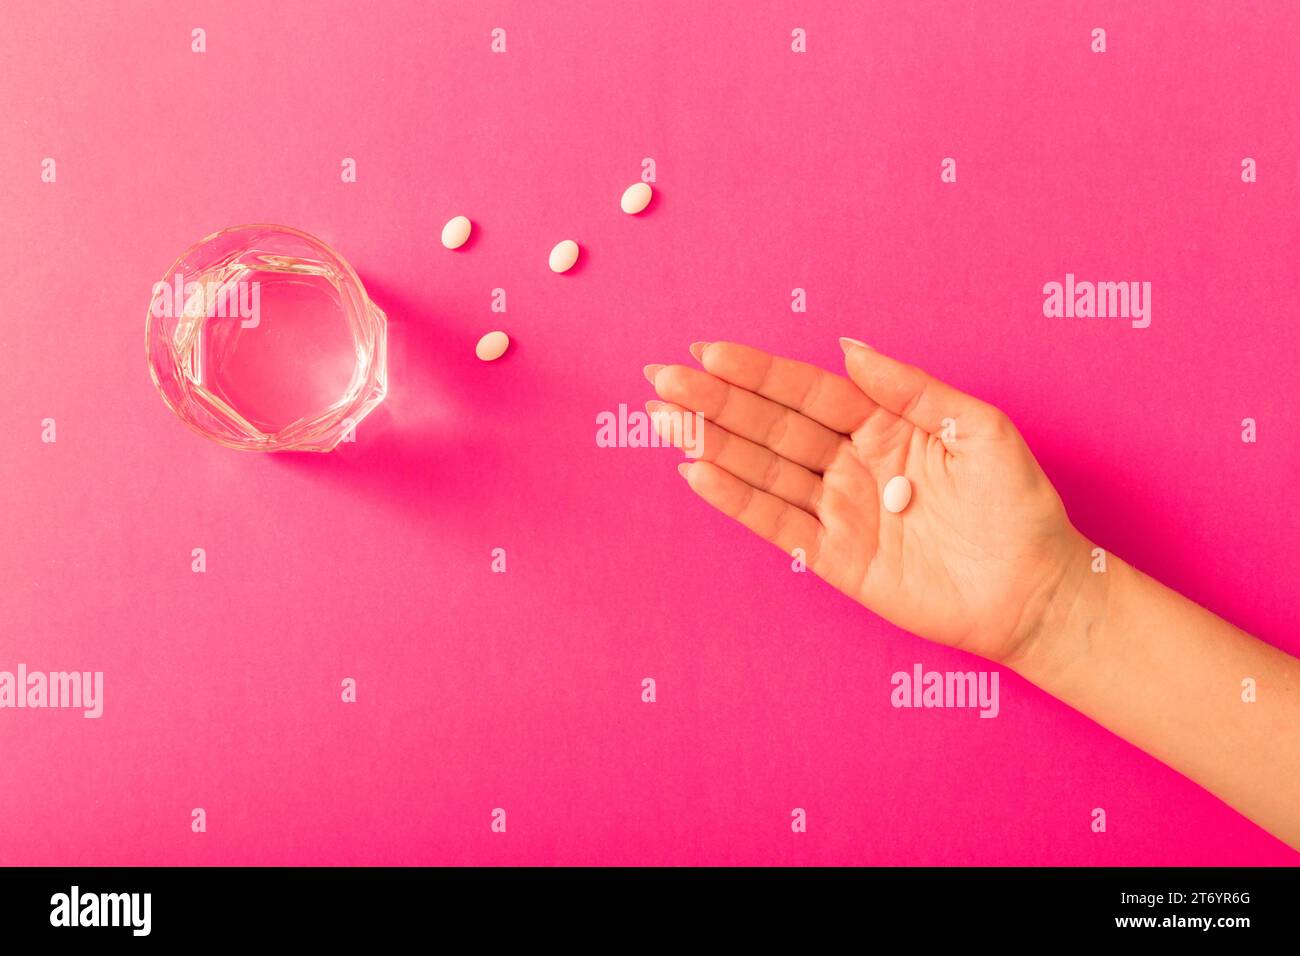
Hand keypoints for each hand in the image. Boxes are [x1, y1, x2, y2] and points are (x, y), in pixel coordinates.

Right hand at [645, 339, 1086, 666]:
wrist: (1035, 588)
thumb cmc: (1017, 505)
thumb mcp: (976, 426)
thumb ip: (909, 388)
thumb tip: (848, 348)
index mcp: (883, 426)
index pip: (807, 392)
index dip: (758, 373)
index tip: (709, 352)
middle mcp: (851, 464)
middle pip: (772, 427)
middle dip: (715, 402)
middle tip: (662, 379)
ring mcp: (839, 511)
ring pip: (764, 470)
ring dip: (712, 444)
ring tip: (664, 418)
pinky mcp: (834, 558)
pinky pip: (776, 524)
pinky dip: (736, 500)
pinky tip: (698, 473)